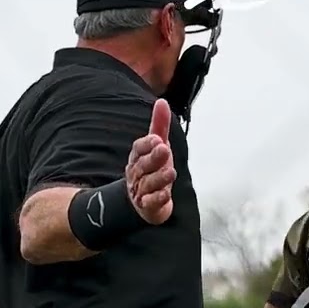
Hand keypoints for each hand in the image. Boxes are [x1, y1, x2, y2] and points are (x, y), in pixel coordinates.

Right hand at [125, 99, 176, 224]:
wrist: (143, 201)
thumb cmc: (151, 169)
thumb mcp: (157, 146)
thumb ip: (160, 125)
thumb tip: (162, 101)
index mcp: (138, 157)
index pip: (139, 149)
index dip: (147, 144)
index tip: (157, 139)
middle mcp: (137, 173)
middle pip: (143, 165)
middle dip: (154, 158)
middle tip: (164, 150)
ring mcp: (141, 190)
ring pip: (148, 184)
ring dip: (159, 178)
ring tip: (170, 172)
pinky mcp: (147, 206)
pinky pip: (150, 203)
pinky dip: (157, 199)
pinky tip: (165, 195)